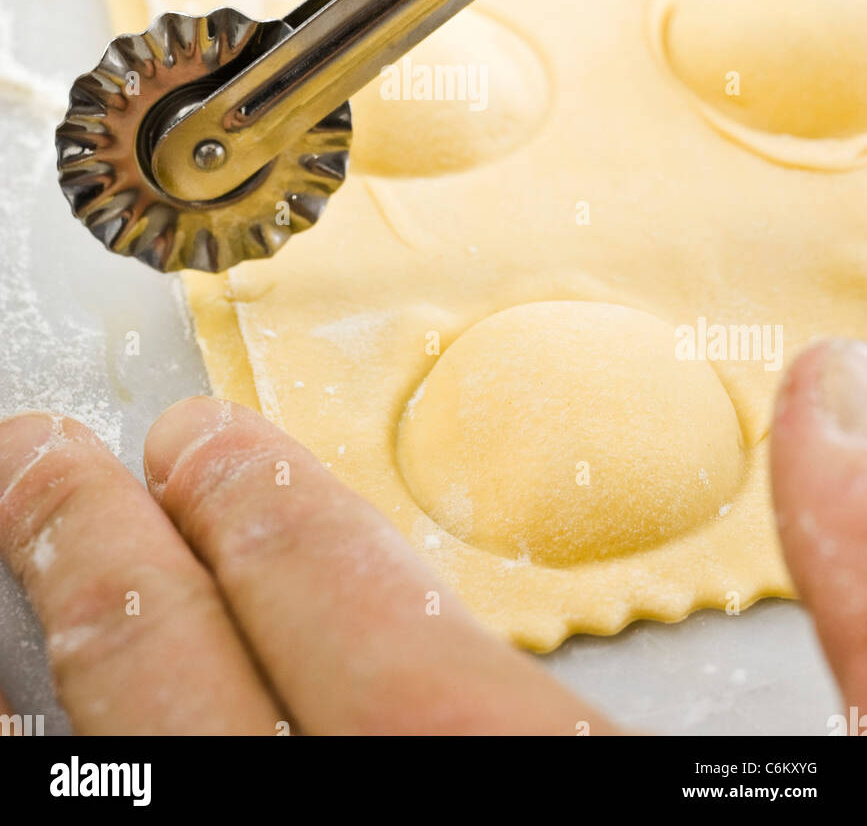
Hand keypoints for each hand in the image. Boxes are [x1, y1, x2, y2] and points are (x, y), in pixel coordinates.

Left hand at [1, 339, 865, 734]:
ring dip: (72, 705)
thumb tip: (831, 400)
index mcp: (531, 799)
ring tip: (10, 622)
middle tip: (40, 473)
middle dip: (114, 573)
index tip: (196, 447)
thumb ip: (864, 589)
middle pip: (205, 714)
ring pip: (153, 808)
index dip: (259, 522)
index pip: (353, 630)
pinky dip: (113, 790)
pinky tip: (63, 748)